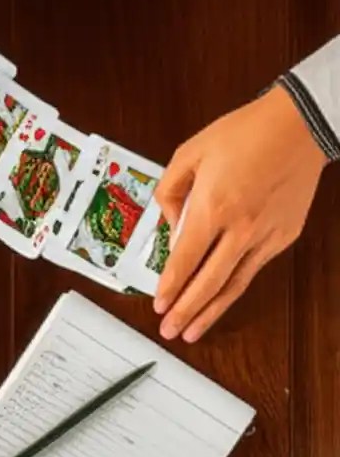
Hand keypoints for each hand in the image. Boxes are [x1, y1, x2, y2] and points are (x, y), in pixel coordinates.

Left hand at [153, 84, 326, 340]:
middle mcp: (241, 227)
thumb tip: (169, 227)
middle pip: (209, 281)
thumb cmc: (243, 134)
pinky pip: (254, 268)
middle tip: (169, 331)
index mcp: (214, 207)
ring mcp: (267, 234)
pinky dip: (235, 287)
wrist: (299, 125)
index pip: (185, 259)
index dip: (171, 286)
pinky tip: (221, 300)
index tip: (158, 305)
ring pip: (235, 284)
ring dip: (211, 311)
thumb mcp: (188, 154)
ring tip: (192, 331)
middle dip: (186, 310)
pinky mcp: (285, 235)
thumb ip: (171, 193)